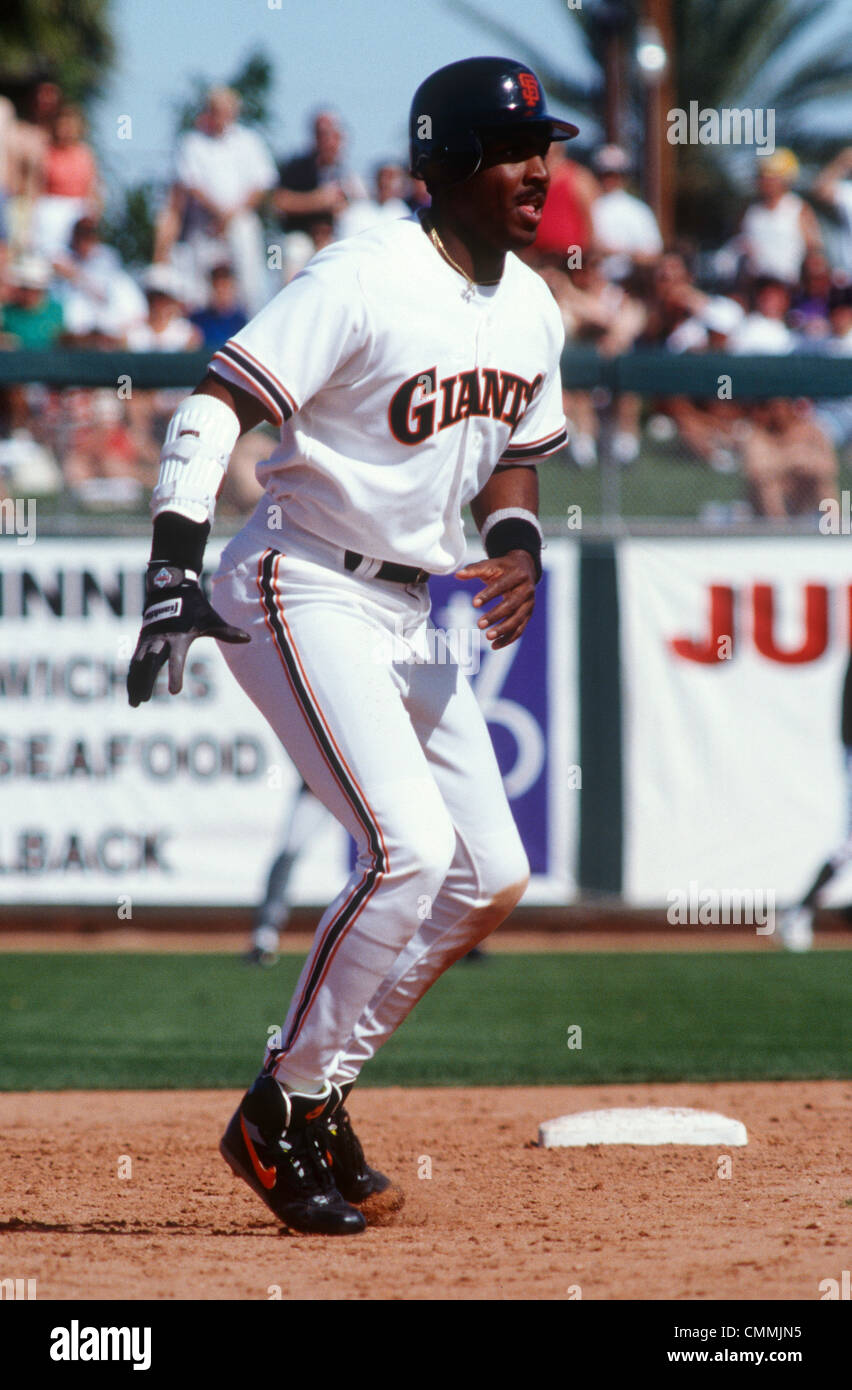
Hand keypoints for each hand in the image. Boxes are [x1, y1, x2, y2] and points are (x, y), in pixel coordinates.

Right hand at [127, 565, 248, 706]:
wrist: (171, 587)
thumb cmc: (194, 606)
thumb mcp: (211, 619)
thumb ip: (226, 632)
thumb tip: (247, 638)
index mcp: (177, 637)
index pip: (176, 660)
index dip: (175, 675)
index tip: (174, 692)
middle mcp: (160, 639)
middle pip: (149, 664)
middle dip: (145, 682)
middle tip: (142, 700)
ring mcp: (148, 640)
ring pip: (138, 664)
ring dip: (135, 683)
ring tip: (133, 703)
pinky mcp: (143, 640)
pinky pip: (135, 660)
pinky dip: (132, 675)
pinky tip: (131, 691)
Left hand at [455, 550, 536, 650]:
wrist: (525, 568)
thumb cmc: (503, 568)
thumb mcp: (490, 565)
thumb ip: (474, 570)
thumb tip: (457, 574)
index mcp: (518, 575)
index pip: (502, 586)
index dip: (488, 595)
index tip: (473, 603)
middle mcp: (527, 590)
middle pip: (512, 605)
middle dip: (495, 615)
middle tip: (479, 624)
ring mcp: (529, 604)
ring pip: (518, 620)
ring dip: (503, 630)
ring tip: (487, 636)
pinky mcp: (528, 614)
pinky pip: (519, 629)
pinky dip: (508, 639)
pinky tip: (494, 645)